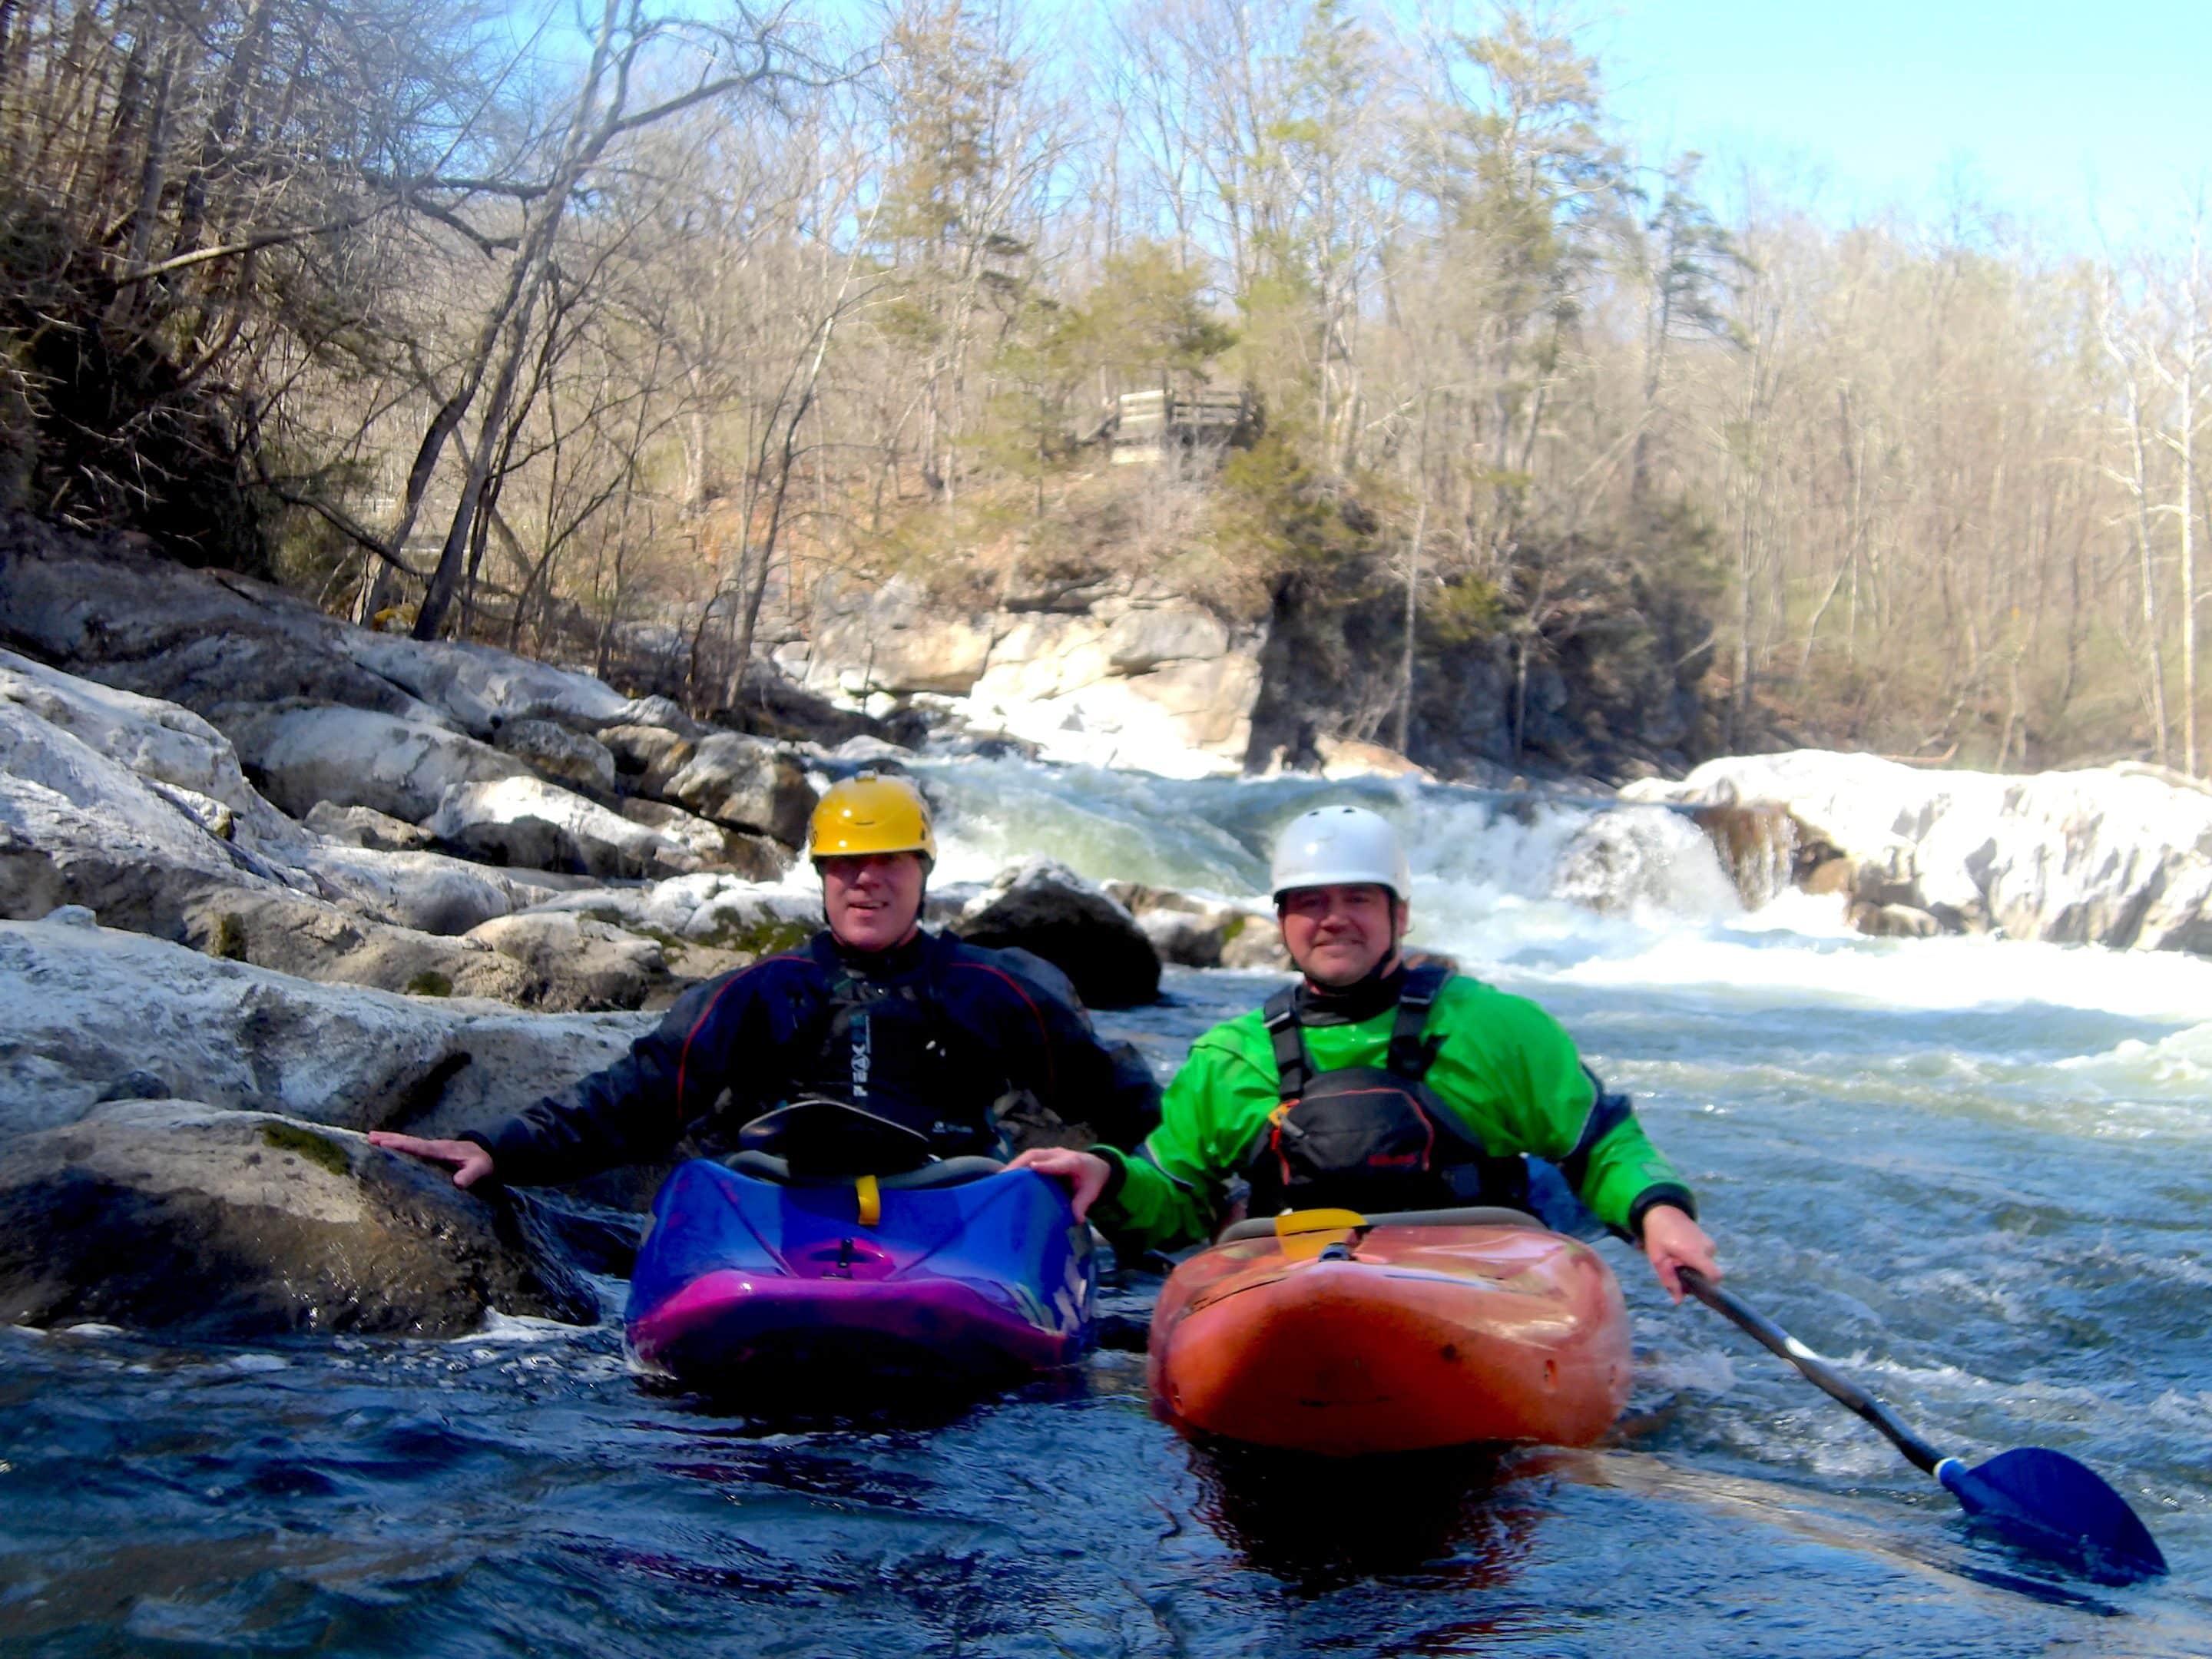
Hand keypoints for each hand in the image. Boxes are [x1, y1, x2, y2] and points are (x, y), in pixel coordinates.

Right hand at [367, 1131, 495, 1189]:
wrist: (487, 1154)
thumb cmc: (482, 1162)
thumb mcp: (480, 1169)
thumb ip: (470, 1175)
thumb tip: (457, 1183)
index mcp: (442, 1150)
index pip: (419, 1147)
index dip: (402, 1145)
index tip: (385, 1143)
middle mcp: (433, 1147)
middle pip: (408, 1141)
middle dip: (389, 1139)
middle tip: (369, 1137)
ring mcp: (431, 1149)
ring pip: (407, 1143)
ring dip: (389, 1140)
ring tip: (369, 1138)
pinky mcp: (430, 1153)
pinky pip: (410, 1149)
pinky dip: (397, 1146)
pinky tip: (385, 1148)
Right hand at [1008, 1147, 1112, 1220]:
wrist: (1094, 1166)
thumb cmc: (1091, 1180)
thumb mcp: (1091, 1192)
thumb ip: (1083, 1204)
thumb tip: (1076, 1219)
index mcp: (1074, 1162)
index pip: (1059, 1163)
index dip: (1047, 1165)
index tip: (1033, 1168)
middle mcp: (1059, 1155)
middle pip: (1037, 1155)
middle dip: (1020, 1164)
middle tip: (1004, 1176)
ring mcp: (1049, 1155)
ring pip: (1029, 1156)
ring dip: (1014, 1165)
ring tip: (999, 1178)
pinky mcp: (1042, 1158)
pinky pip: (1027, 1160)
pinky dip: (1015, 1167)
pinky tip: (1004, 1178)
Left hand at [1640, 1203, 1718, 1303]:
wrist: (1662, 1211)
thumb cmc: (1658, 1236)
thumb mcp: (1658, 1260)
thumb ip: (1669, 1281)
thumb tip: (1679, 1301)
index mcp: (1694, 1252)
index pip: (1715, 1276)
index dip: (1708, 1287)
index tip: (1694, 1287)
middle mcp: (1707, 1248)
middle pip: (1707, 1275)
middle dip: (1692, 1278)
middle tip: (1674, 1268)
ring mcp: (1710, 1244)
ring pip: (1705, 1267)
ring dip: (1691, 1268)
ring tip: (1675, 1258)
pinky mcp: (1709, 1242)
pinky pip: (1704, 1259)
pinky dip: (1694, 1261)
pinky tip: (1681, 1253)